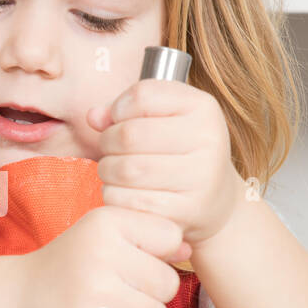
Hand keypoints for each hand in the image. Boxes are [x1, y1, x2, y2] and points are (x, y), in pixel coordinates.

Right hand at [16, 205, 188, 307]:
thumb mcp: (102, 233)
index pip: (170, 237)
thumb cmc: (69, 265)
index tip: (131, 260)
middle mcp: (100, 256)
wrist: (17, 299)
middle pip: (169, 284)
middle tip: (119, 291)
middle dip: (151, 293)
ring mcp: (94, 297)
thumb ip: (148, 234)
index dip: (158, 254)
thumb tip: (188, 251)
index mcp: (105, 223)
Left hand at [88, 79, 245, 247]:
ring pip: (125, 170)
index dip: (118, 108)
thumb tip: (93, 116)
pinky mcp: (187, 211)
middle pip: (129, 135)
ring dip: (107, 171)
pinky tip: (124, 192)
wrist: (214, 198)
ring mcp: (201, 178)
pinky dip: (115, 196)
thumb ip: (126, 109)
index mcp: (203, 108)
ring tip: (115, 171)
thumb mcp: (163, 117)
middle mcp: (208, 140)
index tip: (118, 120)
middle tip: (110, 150)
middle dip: (107, 142)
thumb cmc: (179, 150)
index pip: (142, 96)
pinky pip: (129, 201)